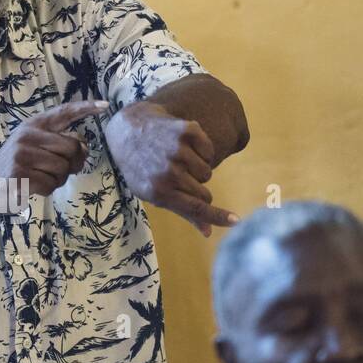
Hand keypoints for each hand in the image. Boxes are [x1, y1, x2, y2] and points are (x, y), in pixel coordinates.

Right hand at [0, 100, 106, 220]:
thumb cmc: (17, 164)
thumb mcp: (32, 144)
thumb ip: (57, 142)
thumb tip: (84, 149)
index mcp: (33, 124)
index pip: (63, 112)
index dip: (85, 108)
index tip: (105, 106)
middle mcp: (27, 135)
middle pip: (72, 148)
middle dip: (72, 164)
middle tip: (62, 170)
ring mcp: (22, 154)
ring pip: (62, 169)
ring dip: (59, 179)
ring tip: (43, 178)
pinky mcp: (19, 174)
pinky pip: (50, 184)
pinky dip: (48, 189)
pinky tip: (35, 187)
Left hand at [104, 101, 238, 236]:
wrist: (127, 130)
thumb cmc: (139, 167)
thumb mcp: (151, 193)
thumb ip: (181, 211)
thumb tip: (208, 232)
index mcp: (159, 192)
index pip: (196, 208)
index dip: (217, 216)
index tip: (235, 222)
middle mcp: (169, 172)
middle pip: (204, 193)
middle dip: (197, 190)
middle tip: (180, 179)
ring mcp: (178, 150)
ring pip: (207, 172)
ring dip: (198, 170)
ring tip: (179, 162)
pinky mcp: (187, 131)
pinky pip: (209, 151)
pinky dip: (202, 151)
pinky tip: (184, 147)